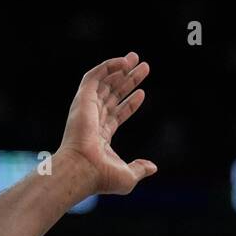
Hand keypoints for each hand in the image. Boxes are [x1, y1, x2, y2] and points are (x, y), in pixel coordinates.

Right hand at [57, 52, 157, 195]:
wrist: (83, 169)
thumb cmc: (102, 177)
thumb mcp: (128, 176)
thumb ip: (140, 168)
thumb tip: (152, 168)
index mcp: (100, 136)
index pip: (117, 114)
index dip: (130, 104)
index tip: (142, 93)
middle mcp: (93, 120)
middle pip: (113, 94)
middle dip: (128, 80)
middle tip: (143, 68)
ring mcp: (87, 108)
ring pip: (105, 82)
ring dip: (121, 69)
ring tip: (136, 59)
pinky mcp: (83, 99)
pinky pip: (95, 75)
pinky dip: (108, 66)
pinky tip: (124, 62)